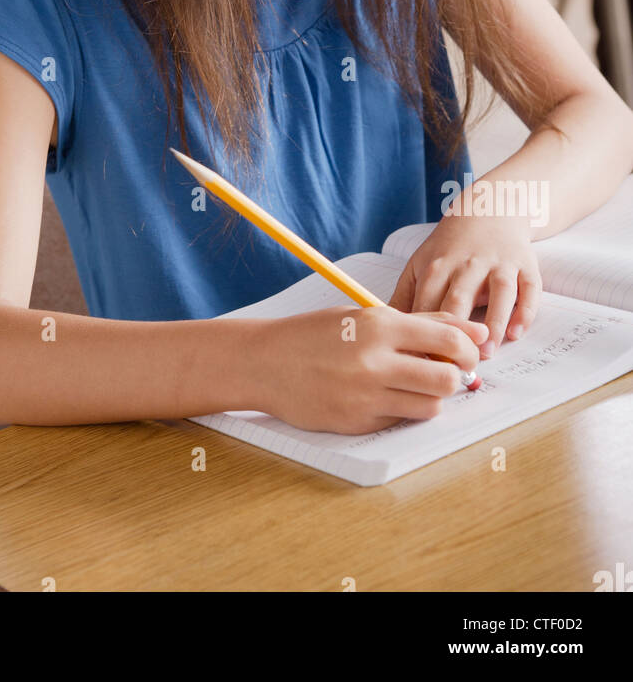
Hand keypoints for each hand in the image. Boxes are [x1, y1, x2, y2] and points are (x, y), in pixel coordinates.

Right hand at [256, 305, 487, 434]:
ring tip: (414, 385)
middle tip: (444, 372)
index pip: (449, 341)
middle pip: (447, 380)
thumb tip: (474, 332)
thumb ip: (420, 323)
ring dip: (431, 398)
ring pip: (430, 407)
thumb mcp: (365, 315)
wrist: (265, 363)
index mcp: (379, 326)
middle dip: (455, 377)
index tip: (468, 352)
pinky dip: (401, 410)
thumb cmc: (314, 335)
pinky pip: (399, 421)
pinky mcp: (357, 423)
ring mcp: (366, 397)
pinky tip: (382, 396)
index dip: (469, 349)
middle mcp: (375, 362)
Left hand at [387, 211, 541, 359]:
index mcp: (438, 267)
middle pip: (460, 298)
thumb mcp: (421, 263)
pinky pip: (528, 288)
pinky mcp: (525, 264)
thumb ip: (404, 297)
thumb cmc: (451, 246)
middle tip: (453, 363)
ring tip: (486, 352)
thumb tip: (383, 330)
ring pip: (498, 293)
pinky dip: (525, 310)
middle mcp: (469, 264)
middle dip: (456, 329)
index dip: (423, 333)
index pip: (427, 302)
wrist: (490, 209)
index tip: (420, 360)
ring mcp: (499, 263)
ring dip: (493, 323)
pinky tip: (517, 333)